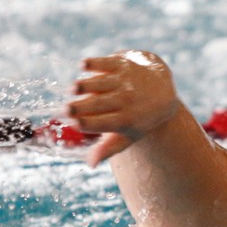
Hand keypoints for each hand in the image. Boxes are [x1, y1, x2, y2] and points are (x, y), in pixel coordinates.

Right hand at [67, 50, 179, 166]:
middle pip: (99, 104)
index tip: (73, 123)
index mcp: (126, 120)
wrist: (161, 89)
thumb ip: (108, 149)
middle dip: (82, 107)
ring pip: (101, 83)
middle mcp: (127, 100)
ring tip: (71, 89)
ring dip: (86, 85)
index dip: (87, 123)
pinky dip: (95, 63)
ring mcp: (125, 80)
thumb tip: (90, 164)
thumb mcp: (128, 135)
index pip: (103, 123)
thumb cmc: (138, 117)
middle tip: (65, 109)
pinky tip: (82, 66)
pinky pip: (107, 63)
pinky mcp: (122, 64)